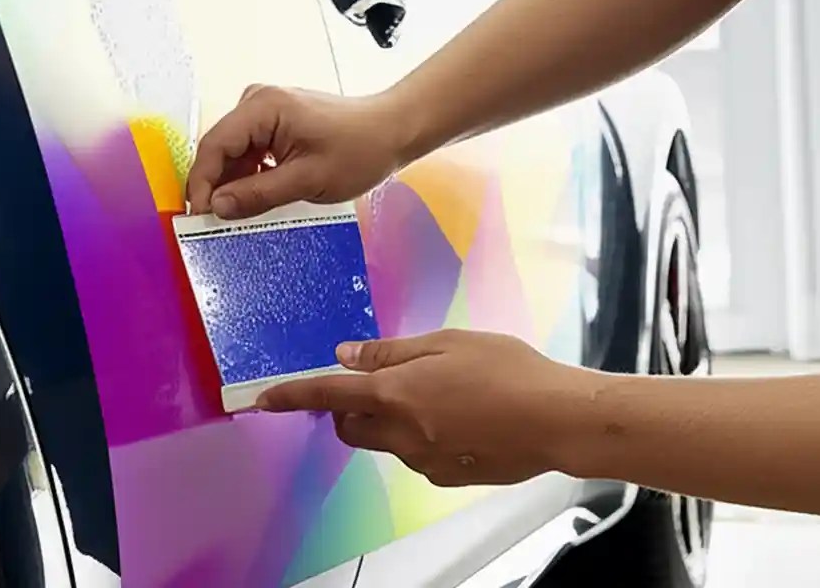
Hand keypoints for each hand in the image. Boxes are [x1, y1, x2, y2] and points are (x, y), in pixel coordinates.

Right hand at [186, 85, 405, 218]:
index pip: (214, 146)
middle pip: (220, 149)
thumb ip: (258, 194)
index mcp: (263, 107)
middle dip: (216, 187)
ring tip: (239, 215)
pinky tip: (256, 199)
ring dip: (234, 184)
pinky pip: (249, 152)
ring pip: (233, 154)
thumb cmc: (360, 149)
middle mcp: (258, 102)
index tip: (199, 216)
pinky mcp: (274, 122)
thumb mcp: (307, 180)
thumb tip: (218, 207)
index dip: (201, 184)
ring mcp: (265, 111)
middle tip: (215, 224)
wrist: (391, 131)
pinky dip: (249, 177)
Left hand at [256, 330, 602, 486]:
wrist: (557, 420)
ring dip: (388, 421)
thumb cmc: (507, 370)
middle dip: (347, 409)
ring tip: (438, 394)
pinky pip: (416, 455)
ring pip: (384, 442)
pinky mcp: (446, 477)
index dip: (291, 396)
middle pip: (350, 427)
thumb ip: (391, 352)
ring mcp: (423, 461)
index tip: (261, 399)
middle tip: (376, 384)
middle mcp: (401, 434)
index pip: (327, 396)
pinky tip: (460, 418)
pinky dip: (420, 436)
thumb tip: (347, 356)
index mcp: (396, 394)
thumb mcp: (447, 343)